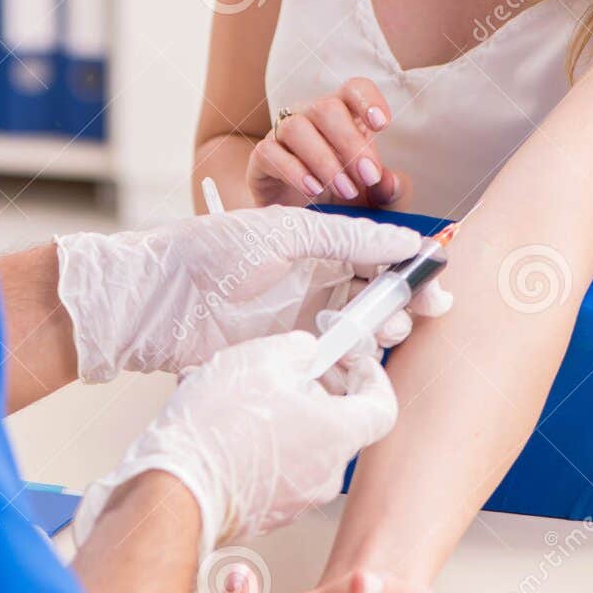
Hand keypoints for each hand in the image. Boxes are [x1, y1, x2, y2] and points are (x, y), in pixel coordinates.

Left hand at [55, 205, 431, 381]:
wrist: (157, 299)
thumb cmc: (209, 253)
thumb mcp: (282, 232)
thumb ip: (344, 236)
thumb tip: (402, 240)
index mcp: (316, 244)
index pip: (378, 255)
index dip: (409, 269)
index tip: (434, 281)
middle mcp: (314, 281)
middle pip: (378, 295)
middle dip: (404, 303)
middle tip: (415, 311)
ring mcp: (302, 319)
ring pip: (362, 329)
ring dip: (383, 330)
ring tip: (382, 331)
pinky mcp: (288, 354)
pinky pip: (335, 359)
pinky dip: (354, 360)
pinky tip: (356, 356)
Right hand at [72, 331, 399, 560]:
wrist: (176, 489)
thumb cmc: (218, 429)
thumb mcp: (260, 360)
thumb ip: (297, 350)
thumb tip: (305, 354)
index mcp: (337, 434)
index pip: (383, 406)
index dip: (371, 377)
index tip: (353, 361)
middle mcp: (326, 473)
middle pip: (335, 422)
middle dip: (311, 390)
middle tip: (283, 370)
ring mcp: (297, 499)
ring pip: (299, 443)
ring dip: (275, 414)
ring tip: (231, 394)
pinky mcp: (267, 512)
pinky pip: (273, 467)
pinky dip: (256, 443)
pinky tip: (218, 423)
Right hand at [249, 78, 404, 208]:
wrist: (300, 226)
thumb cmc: (341, 203)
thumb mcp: (375, 201)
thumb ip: (390, 192)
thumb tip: (390, 181)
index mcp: (344, 118)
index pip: (353, 89)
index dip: (367, 100)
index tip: (382, 125)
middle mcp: (311, 118)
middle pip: (326, 107)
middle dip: (350, 143)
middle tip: (367, 177)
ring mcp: (282, 135)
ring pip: (297, 127)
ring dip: (324, 160)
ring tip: (343, 190)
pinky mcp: (262, 158)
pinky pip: (270, 152)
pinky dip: (294, 171)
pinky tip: (313, 190)